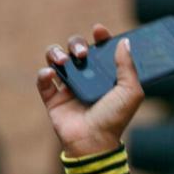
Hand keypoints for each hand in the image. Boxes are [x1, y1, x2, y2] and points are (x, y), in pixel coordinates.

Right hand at [37, 24, 144, 157]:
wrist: (94, 142)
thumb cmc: (114, 119)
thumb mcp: (130, 92)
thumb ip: (128, 66)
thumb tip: (124, 42)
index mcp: (104, 76)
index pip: (99, 49)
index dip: (99, 37)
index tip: (99, 31)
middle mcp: (86, 79)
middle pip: (75, 49)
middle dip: (76, 44)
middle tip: (83, 55)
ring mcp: (68, 88)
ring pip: (56, 59)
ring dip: (56, 53)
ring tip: (63, 62)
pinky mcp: (53, 99)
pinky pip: (42, 80)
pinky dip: (43, 74)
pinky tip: (50, 75)